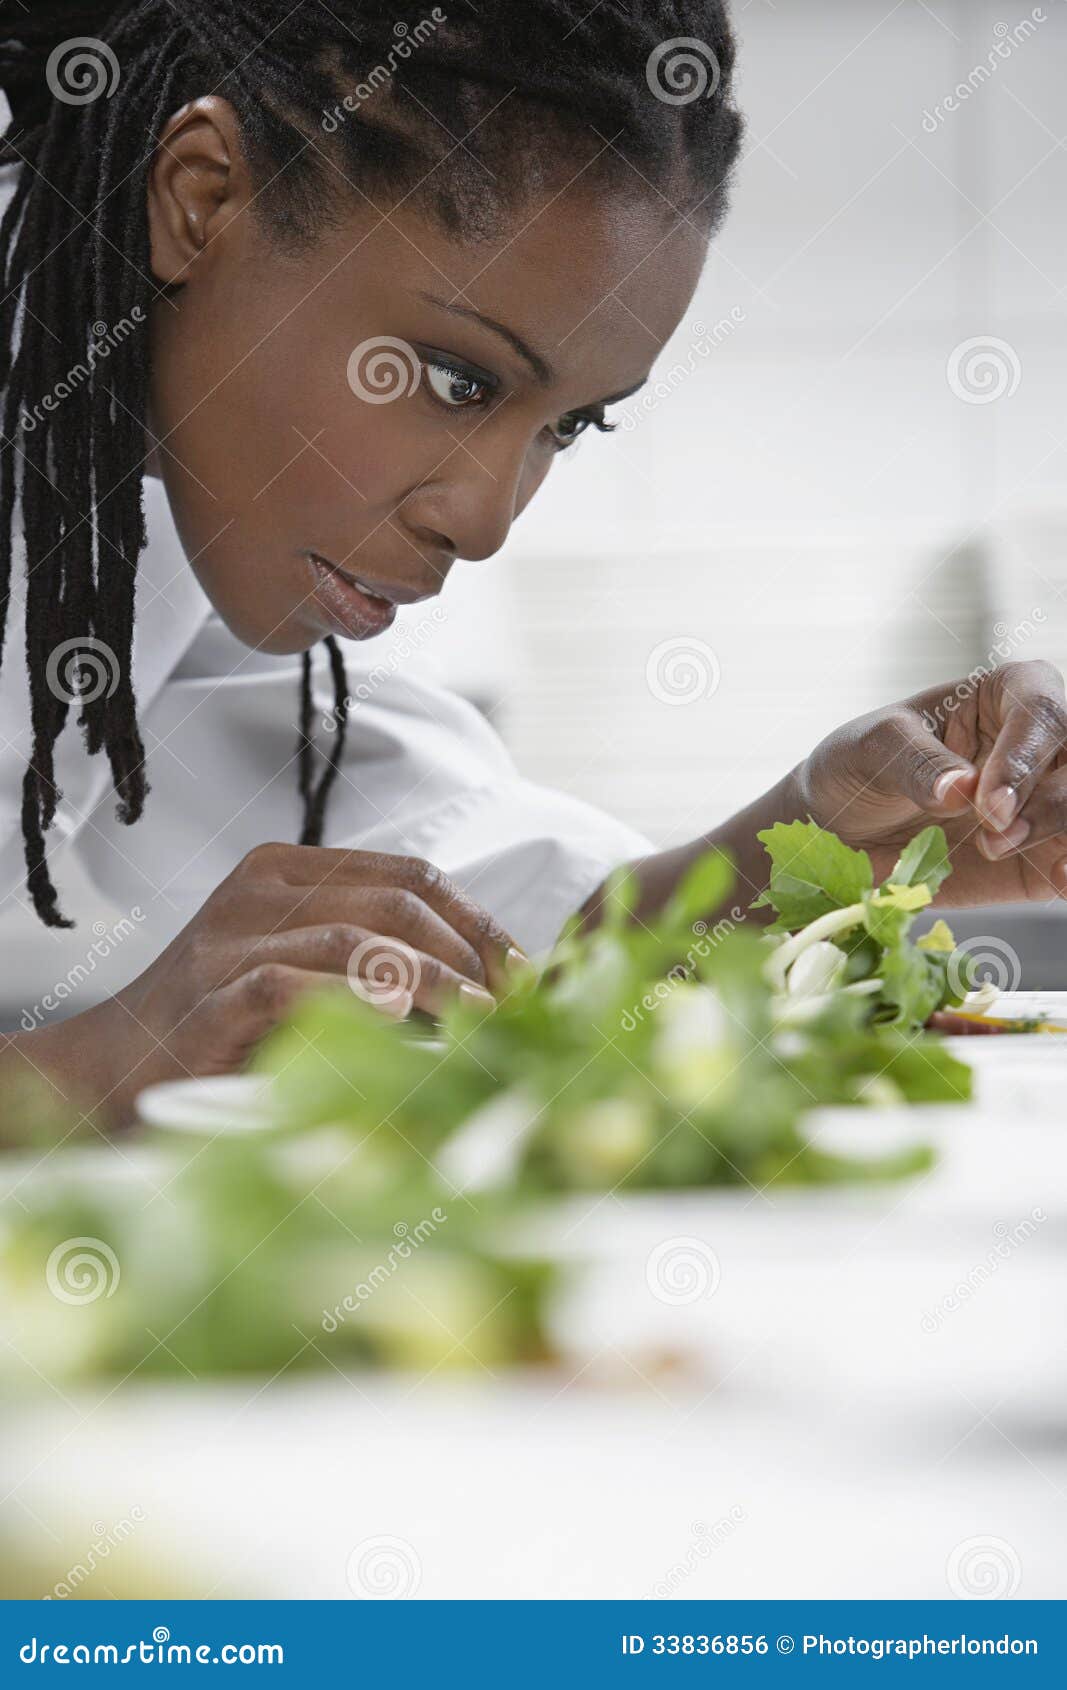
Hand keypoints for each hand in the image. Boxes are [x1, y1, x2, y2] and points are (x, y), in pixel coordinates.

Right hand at [80, 844, 521, 1126]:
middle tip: (515, 1006)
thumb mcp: (298, 969)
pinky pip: (295, 988)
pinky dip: (357, 1005)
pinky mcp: (211, 998)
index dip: (477, 920)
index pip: (409, 875)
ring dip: (436, 983)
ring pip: (359, 940)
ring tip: (483, 1024)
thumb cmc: (220, 1028)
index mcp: (284, 872)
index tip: (525, 970)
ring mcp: (230, 943)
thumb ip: (369, 956)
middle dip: (470, 955)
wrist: (107, 1070)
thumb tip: (484, 983)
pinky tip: (402, 1029)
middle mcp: (257, 894)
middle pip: (396, 903)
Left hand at [795, 659, 1066, 906]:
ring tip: (1003, 858)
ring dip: (1063, 836)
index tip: (988, 805)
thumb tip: (959, 788)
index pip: (1042, 712)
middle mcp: (1041, 743)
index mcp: (1007, 693)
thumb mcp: (875, 749)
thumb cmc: (862, 764)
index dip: (1025, 758)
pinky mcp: (1045, 853)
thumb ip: (917, 763)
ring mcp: (1047, 799)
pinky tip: (1059, 882)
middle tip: (994, 836)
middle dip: (1053, 802)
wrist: (844, 826)